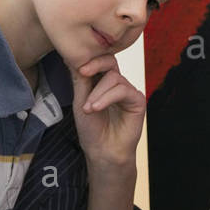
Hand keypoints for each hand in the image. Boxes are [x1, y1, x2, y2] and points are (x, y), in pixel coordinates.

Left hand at [71, 54, 143, 172]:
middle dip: (95, 64)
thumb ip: (80, 80)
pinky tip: (96, 108)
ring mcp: (128, 91)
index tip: (76, 65)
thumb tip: (72, 57)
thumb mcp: (81, 100)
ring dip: (98, 92)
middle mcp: (117, 84)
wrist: (102, 151)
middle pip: (110, 61)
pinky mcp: (137, 100)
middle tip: (83, 72)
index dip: (89, 59)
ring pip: (114, 78)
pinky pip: (123, 90)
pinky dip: (107, 98)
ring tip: (88, 108)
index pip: (100, 61)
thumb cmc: (91, 129)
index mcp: (103, 82)